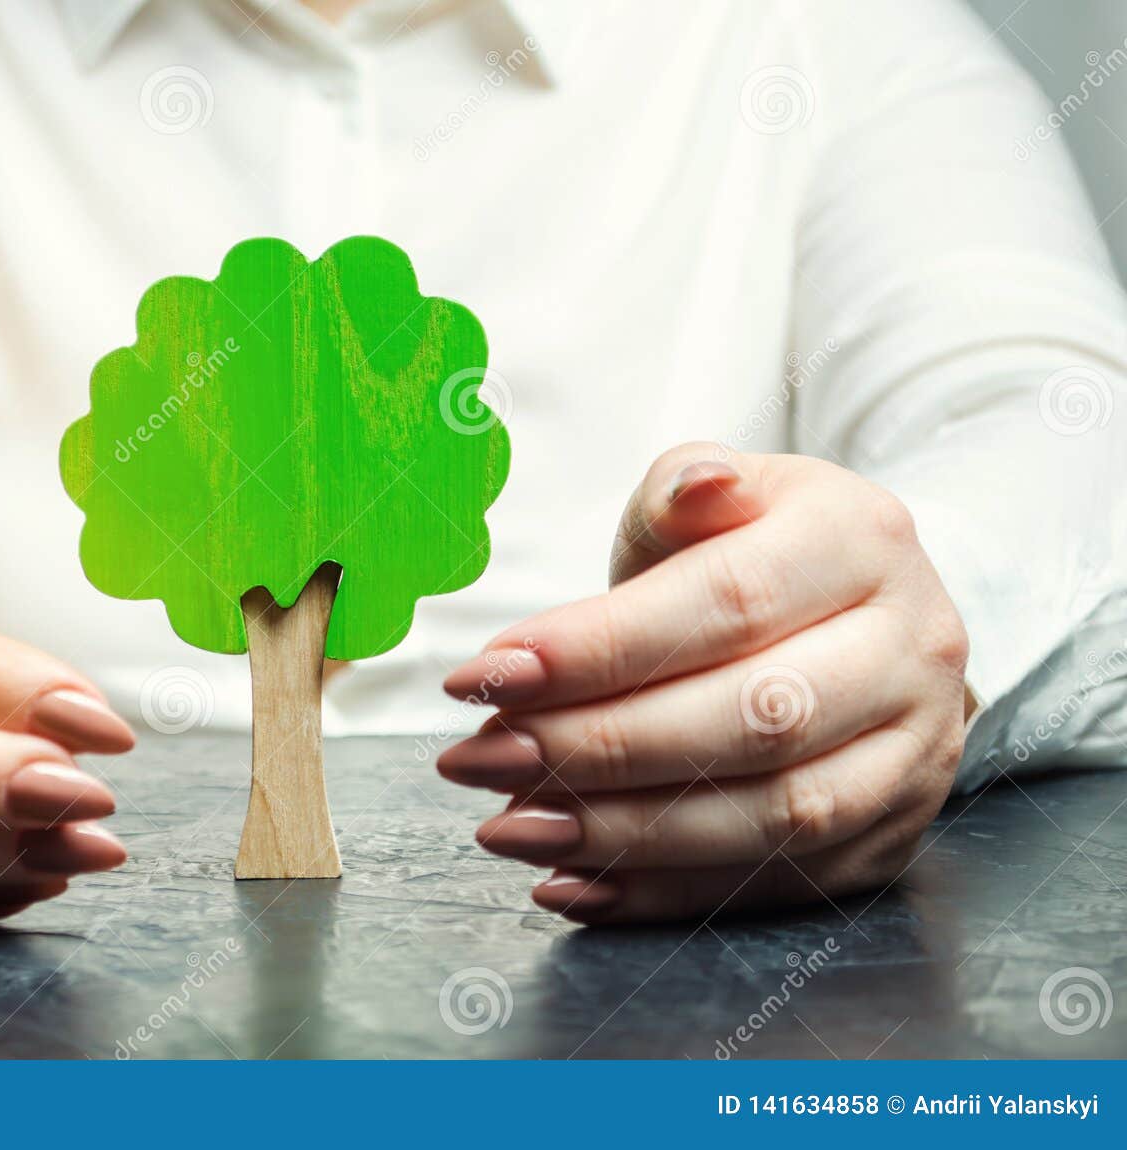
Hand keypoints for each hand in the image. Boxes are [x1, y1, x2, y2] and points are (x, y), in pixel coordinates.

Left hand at [438, 443, 970, 924]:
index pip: (727, 603)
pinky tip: (572, 881)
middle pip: (751, 719)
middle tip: (482, 757)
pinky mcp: (890, 837)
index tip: (489, 676)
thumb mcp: (714, 498)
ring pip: (772, 817)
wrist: (858, 617)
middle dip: (596, 749)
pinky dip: (663, 895)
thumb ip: (681, 492)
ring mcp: (913, 753)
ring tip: (508, 826)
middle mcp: (910, 648)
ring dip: (623, 834)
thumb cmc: (754, 552)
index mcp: (861, 540)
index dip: (599, 648)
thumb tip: (692, 487)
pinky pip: (775, 885)